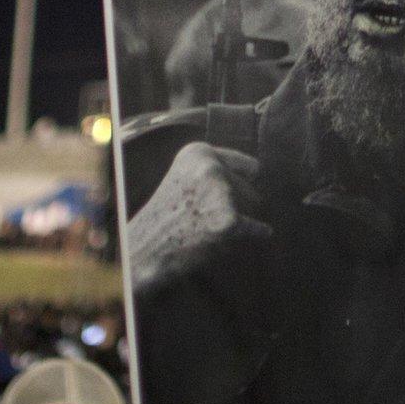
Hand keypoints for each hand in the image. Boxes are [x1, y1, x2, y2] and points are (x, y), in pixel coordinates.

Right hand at [126, 142, 270, 300]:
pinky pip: (259, 229)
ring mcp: (220, 193)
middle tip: (209, 220)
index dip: (246, 185)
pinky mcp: (229, 220)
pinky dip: (256, 235)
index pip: (251, 166)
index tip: (244, 193)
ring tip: (209, 228)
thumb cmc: (166, 218)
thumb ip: (216, 170)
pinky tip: (238, 238)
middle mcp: (210, 167)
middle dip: (240, 206)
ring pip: (254, 207)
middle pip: (252, 189)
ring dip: (239, 220)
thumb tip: (260, 172)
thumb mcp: (185, 178)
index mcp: (199, 153)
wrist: (144, 250)